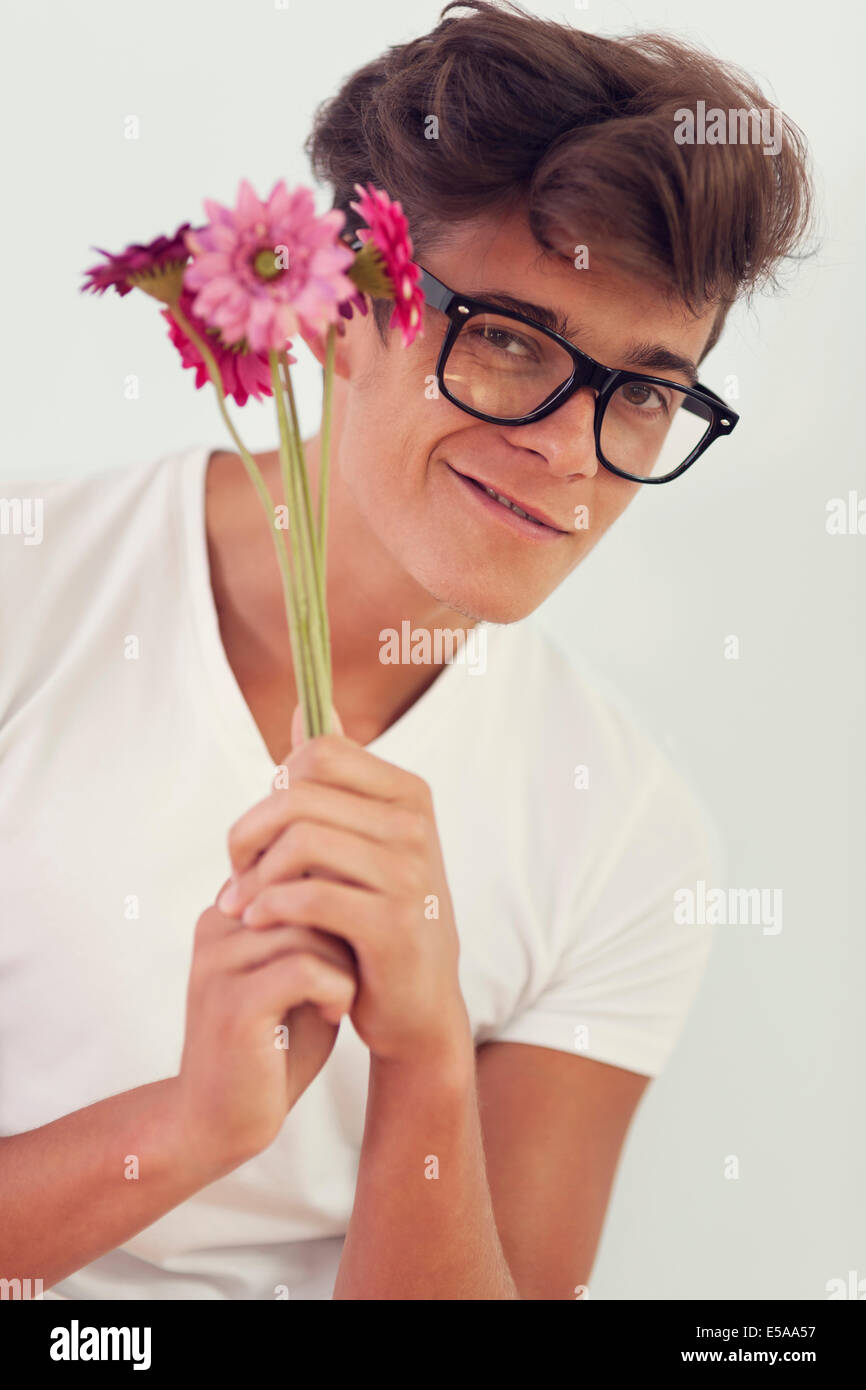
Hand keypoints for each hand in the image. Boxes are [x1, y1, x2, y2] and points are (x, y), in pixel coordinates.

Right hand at [175, 888, 357, 1166]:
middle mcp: (216, 928)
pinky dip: (335, 988)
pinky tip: (334, 1013)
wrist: (223, 1121)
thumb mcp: (302, 975)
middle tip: (351, 976)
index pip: (295, 868)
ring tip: (341, 996)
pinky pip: (303, 968)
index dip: (338, 904)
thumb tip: (364, 880)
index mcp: (229, 912)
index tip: (352, 948)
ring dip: (343, 963)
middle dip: (344, 934)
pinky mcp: (232, 1003)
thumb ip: (320, 929)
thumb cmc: (274, 1048)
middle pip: (303, 892)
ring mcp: (218, 964)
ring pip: (307, 929)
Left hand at [216, 705, 473, 1073]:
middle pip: (298, 795)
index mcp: (408, 793)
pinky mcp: (392, 924)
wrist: (417, 1007)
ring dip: (253, 876)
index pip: (318, 751)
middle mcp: (415, 825)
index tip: (259, 833)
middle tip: (234, 876)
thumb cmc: (378, 919)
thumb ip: (335, 780)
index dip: (272, 788)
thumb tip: (306, 708)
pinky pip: (309, 895)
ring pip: (299, 841)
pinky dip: (269, 907)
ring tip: (240, 905)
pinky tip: (257, 923)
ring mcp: (409, 873)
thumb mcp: (363, 843)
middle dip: (248, 834)